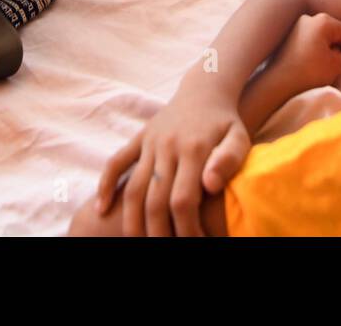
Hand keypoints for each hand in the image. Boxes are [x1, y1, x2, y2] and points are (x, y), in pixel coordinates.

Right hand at [96, 90, 250, 236]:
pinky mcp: (138, 139)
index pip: (183, 200)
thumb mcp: (239, 137)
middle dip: (159, 233)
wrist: (206, 90)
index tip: (196, 243)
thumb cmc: (226, 122)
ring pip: (133, 188)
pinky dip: (105, 185)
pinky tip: (101, 209)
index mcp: (193, 149)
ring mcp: (149, 142)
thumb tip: (210, 186)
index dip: (187, 229)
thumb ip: (229, 160)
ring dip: (132, 220)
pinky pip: (116, 162)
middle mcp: (167, 146)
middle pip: (154, 200)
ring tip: (135, 242)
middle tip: (166, 250)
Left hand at [269, 12, 340, 94]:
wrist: (277, 83)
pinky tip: (319, 59)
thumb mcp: (336, 64)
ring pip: (321, 35)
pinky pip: (309, 39)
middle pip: (334, 31)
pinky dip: (317, 47)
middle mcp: (309, 18)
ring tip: (335, 61)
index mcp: (323, 21)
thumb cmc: (310, 72)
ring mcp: (296, 25)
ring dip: (329, 46)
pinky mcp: (288, 36)